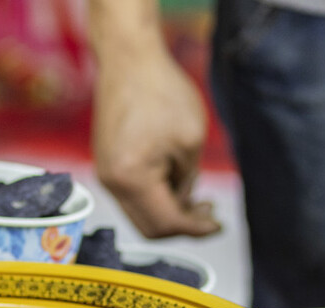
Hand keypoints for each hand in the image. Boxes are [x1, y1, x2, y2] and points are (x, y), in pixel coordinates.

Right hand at [88, 1, 219, 237]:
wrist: (128, 61)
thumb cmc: (161, 92)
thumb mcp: (191, 141)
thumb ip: (189, 180)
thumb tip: (186, 202)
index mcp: (131, 178)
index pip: (166, 222)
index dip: (195, 229)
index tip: (218, 226)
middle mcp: (111, 183)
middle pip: (148, 228)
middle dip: (181, 226)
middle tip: (210, 214)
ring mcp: (106, 174)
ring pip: (140, 213)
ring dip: (169, 211)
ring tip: (197, 197)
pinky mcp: (107, 164)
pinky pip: (133, 195)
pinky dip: (156, 197)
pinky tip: (176, 181)